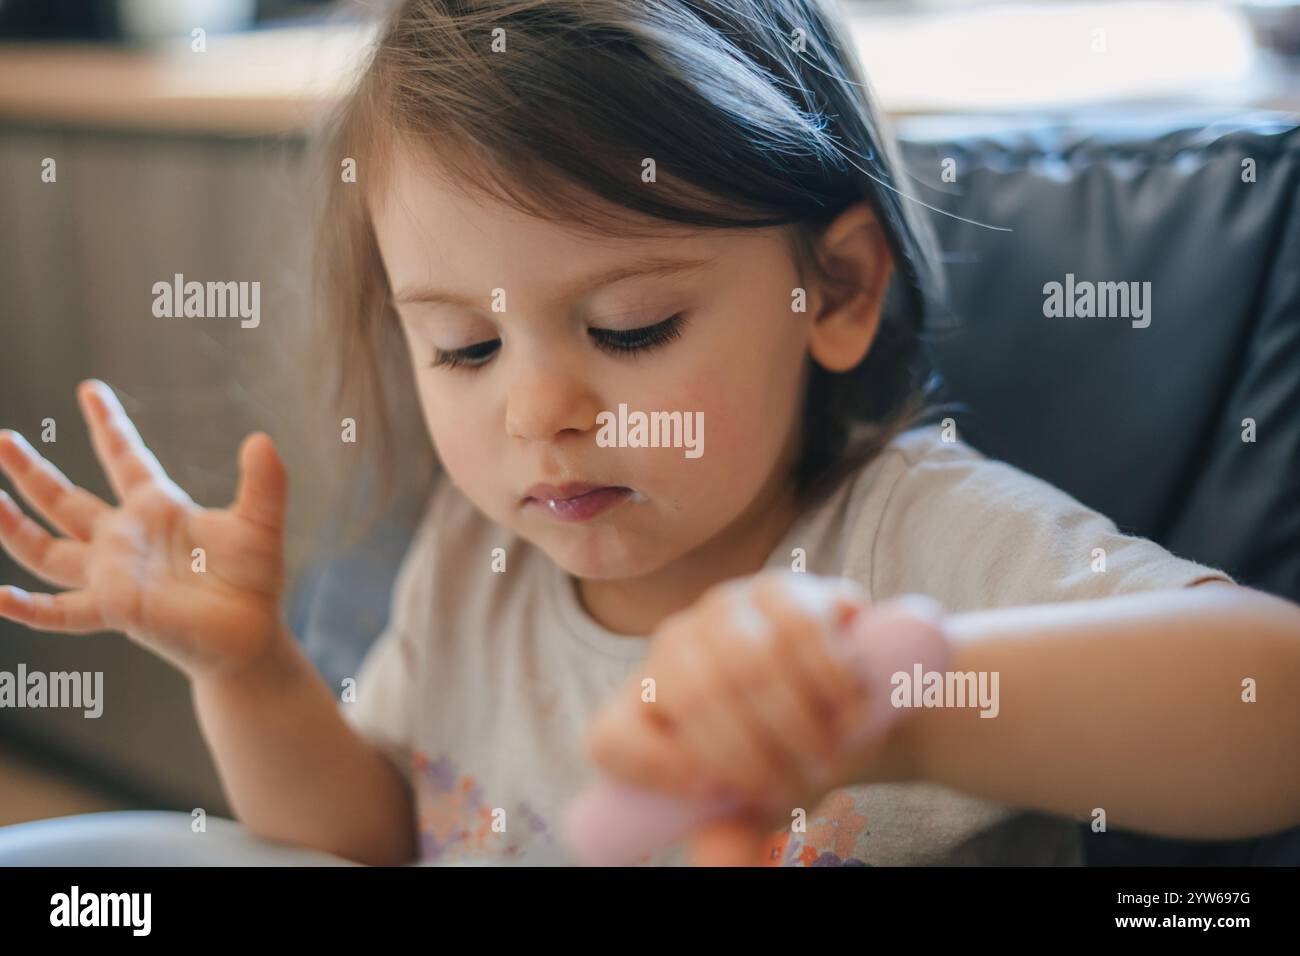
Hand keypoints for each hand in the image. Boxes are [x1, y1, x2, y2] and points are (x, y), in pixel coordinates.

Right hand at [0, 379, 289, 682]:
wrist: (251, 633)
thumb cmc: (251, 579)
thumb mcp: (261, 524)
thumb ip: (264, 483)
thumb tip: (264, 440)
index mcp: (155, 509)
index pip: (124, 458)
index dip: (108, 424)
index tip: (90, 388)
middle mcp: (124, 539)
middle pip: (64, 500)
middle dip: (30, 471)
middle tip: (1, 439)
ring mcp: (113, 575)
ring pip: (47, 552)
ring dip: (14, 528)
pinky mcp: (114, 609)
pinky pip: (61, 612)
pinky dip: (28, 608)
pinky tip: (1, 597)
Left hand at [584, 571, 943, 864]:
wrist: (848, 711)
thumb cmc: (784, 760)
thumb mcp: (753, 807)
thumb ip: (728, 835)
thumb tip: (722, 866)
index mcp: (641, 708)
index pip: (612, 739)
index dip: (659, 769)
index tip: (717, 794)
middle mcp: (670, 649)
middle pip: (690, 695)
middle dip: (756, 753)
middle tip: (803, 780)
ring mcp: (723, 609)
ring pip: (747, 659)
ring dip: (800, 719)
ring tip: (831, 747)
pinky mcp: (779, 588)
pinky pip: (800, 625)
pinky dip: (832, 676)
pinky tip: (851, 704)